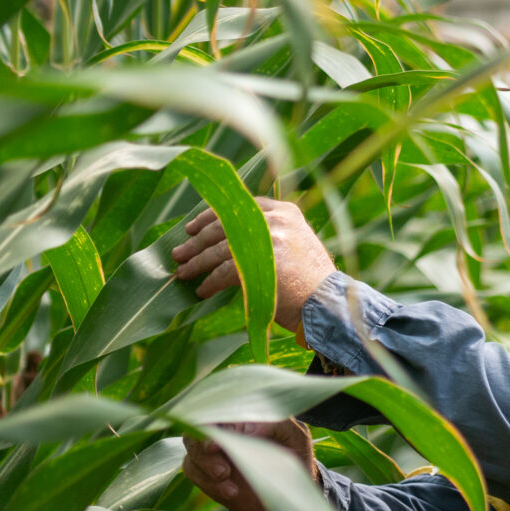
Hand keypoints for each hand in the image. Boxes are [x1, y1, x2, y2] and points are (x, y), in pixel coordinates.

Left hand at [170, 198, 335, 338]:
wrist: (330, 304)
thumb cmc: (312, 282)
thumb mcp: (297, 245)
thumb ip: (271, 235)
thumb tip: (229, 240)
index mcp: (284, 211)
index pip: (238, 206)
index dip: (210, 216)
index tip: (192, 228)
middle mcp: (275, 220)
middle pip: (223, 226)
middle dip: (196, 242)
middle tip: (179, 253)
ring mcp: (267, 240)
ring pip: (219, 249)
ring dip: (197, 263)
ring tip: (183, 273)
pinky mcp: (258, 264)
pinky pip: (224, 272)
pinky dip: (210, 282)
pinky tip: (202, 291)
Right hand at [183, 419, 317, 510]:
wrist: (289, 491)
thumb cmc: (294, 456)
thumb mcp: (296, 436)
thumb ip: (276, 425)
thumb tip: (248, 429)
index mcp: (241, 414)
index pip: (214, 408)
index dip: (209, 424)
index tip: (216, 445)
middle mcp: (222, 428)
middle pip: (194, 428)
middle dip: (202, 449)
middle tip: (223, 471)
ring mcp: (210, 450)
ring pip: (190, 450)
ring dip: (205, 468)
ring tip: (229, 482)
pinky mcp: (205, 471)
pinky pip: (192, 472)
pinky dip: (209, 484)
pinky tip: (231, 491)